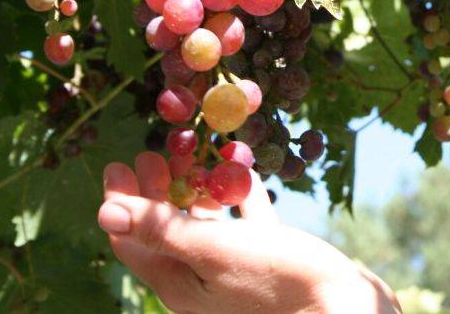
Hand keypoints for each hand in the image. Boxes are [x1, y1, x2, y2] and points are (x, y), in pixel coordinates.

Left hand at [98, 152, 399, 313]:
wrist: (345, 306)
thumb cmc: (279, 279)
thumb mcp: (214, 250)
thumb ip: (162, 231)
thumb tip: (104, 212)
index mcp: (179, 284)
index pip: (135, 241)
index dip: (123, 201)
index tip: (118, 162)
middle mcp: (202, 280)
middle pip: (166, 231)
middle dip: (157, 190)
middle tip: (154, 152)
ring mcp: (235, 271)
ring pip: (205, 225)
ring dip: (196, 190)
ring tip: (195, 154)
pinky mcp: (268, 260)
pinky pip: (246, 224)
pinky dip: (239, 198)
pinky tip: (245, 175)